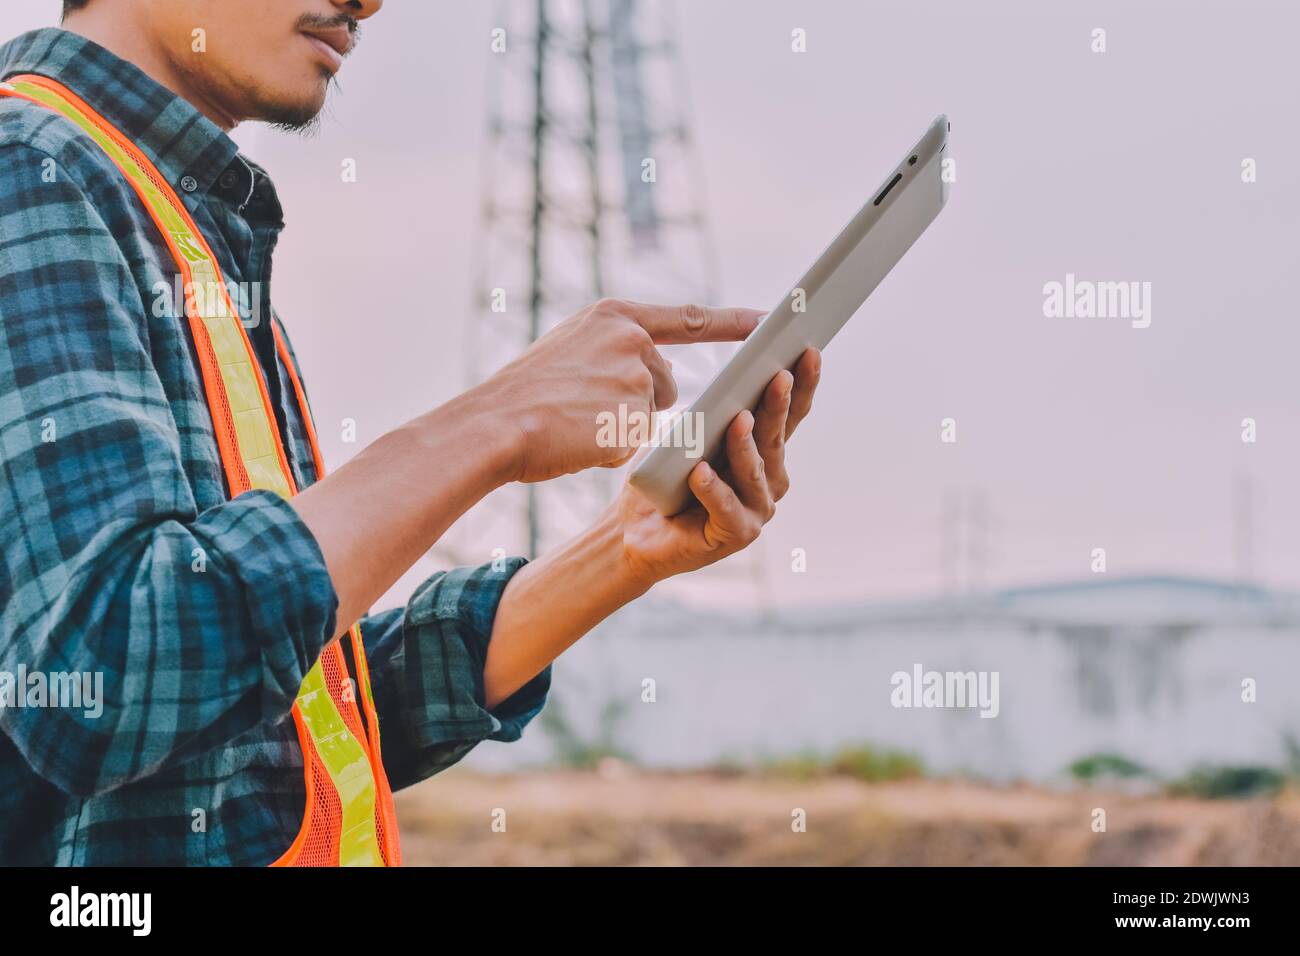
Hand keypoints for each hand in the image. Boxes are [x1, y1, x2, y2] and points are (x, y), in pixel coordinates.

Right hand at [476, 298, 762, 483]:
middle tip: (582, 404)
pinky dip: (610, 447)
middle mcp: (632, 341)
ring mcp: (635, 379)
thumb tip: (656, 374)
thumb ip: (615, 348)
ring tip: (574, 419)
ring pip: (650, 412)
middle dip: (636, 399)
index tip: (771, 319)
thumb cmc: (522, 393)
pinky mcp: (635, 419)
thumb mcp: (568, 347)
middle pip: (664, 379)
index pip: (689, 318)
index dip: (732, 321)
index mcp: (615, 315)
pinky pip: (636, 441)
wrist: (493, 425)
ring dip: (621, 422)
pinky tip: (578, 439)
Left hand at [613, 347, 821, 586]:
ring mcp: (756, 509)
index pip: (788, 416)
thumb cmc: (665, 481)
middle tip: (779, 375)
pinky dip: (712, 489)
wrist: (637, 531)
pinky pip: (725, 507)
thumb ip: (706, 414)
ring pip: (753, 471)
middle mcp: (768, 481)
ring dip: (745, 444)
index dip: (801, 385)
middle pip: (775, 438)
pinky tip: (700, 472)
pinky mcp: (735, 534)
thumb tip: (700, 371)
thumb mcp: (687, 438)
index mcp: (764, 454)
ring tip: (738, 419)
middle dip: (778, 405)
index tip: (808, 351)